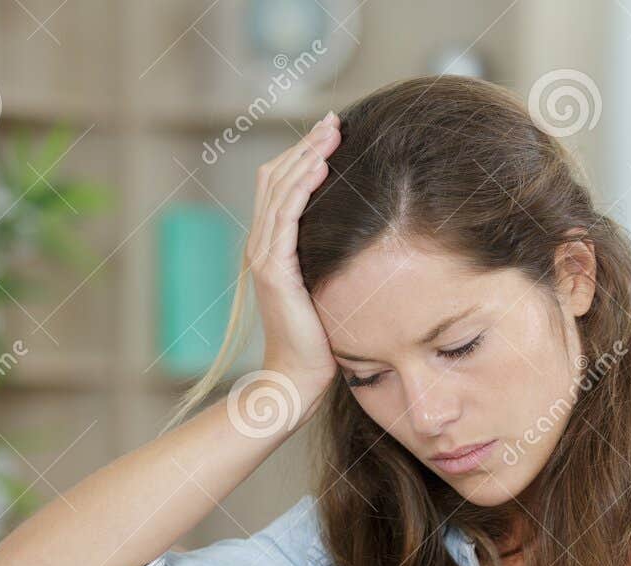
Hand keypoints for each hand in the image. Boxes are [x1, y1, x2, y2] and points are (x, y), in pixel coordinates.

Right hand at [246, 112, 342, 400]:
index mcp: (274, 247)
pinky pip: (284, 218)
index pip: (282, 187)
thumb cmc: (322, 343)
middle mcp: (262, 245)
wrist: (297, 379)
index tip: (333, 134)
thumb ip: (335, 263)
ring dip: (305, 156)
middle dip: (307, 146)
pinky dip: (299, 188)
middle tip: (335, 121)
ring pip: (279, 190)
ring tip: (331, 132)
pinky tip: (318, 167)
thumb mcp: (331, 291)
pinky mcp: (273, 270)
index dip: (304, 157)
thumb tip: (368, 242)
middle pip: (277, 178)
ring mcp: (264, 256)